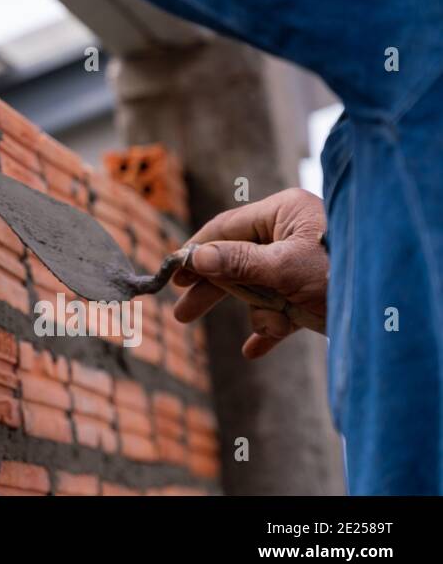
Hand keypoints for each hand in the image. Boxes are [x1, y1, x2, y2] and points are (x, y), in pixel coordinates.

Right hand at [172, 188, 328, 358]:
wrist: (392, 311)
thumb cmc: (344, 275)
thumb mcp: (285, 269)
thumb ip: (237, 262)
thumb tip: (194, 258)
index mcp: (282, 213)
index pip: (225, 229)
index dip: (196, 252)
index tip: (172, 275)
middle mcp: (289, 235)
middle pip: (234, 259)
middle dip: (210, 288)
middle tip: (181, 311)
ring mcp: (300, 265)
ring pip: (255, 287)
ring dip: (249, 311)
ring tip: (218, 328)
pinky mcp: (311, 293)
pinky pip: (278, 310)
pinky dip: (266, 329)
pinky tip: (254, 349)